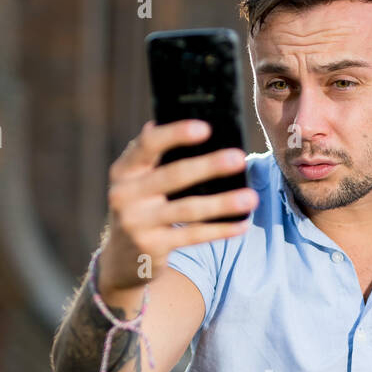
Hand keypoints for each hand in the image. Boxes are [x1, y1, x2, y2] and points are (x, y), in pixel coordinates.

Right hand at [97, 120, 257, 295]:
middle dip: (208, 166)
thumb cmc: (139, 207)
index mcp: (123, 171)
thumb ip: (153, 155)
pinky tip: (241, 225)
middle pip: (173, 176)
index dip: (175, 134)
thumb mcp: (136, 181)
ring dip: (222, 203)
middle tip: (239, 158)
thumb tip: (177, 113)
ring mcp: (137, 223)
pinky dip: (219, 230)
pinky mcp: (152, 247)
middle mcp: (125, 195)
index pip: (147, 145)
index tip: (205, 128)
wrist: (120, 258)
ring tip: (251, 198)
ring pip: (188, 209)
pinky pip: (193, 236)